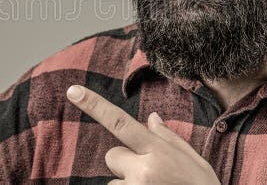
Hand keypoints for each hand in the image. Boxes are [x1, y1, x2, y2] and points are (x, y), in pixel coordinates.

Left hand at [66, 85, 220, 184]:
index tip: (73, 91)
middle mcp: (142, 169)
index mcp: (158, 150)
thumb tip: (151, 118)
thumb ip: (168, 139)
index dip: (94, 105)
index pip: (120, 121)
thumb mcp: (194, 161)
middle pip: (114, 155)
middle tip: (154, 177)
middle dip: (127, 163)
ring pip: (115, 181)